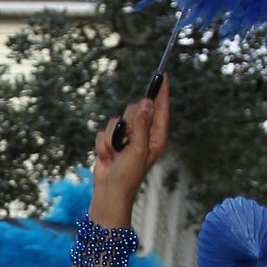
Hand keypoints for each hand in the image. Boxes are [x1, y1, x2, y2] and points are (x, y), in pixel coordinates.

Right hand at [91, 71, 169, 220]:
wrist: (108, 191)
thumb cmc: (128, 174)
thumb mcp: (138, 148)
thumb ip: (141, 124)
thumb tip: (146, 102)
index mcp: (156, 136)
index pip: (160, 108)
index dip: (161, 92)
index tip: (163, 76)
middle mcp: (143, 134)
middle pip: (134, 110)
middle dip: (127, 123)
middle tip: (127, 139)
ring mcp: (126, 137)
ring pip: (116, 120)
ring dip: (113, 138)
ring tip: (116, 153)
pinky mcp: (111, 141)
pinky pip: (103, 132)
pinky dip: (103, 144)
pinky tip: (108, 157)